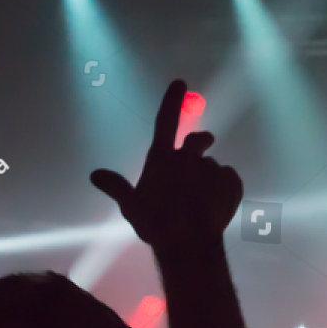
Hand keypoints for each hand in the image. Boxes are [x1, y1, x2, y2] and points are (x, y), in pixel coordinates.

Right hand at [91, 80, 242, 252]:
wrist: (189, 244)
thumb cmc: (156, 224)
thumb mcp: (131, 207)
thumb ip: (116, 187)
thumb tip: (94, 174)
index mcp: (162, 159)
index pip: (165, 122)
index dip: (171, 101)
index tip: (181, 83)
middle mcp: (188, 158)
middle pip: (198, 140)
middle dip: (200, 141)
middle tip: (203, 148)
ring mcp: (212, 170)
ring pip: (213, 168)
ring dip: (209, 178)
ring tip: (203, 203)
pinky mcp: (231, 183)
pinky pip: (230, 180)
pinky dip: (226, 189)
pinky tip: (218, 206)